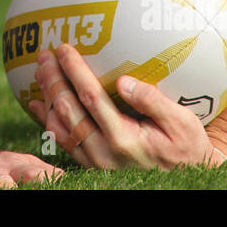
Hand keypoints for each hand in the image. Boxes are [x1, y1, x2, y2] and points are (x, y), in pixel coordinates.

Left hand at [28, 44, 216, 169]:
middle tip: (44, 54)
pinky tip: (38, 103)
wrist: (186, 178)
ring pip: (59, 127)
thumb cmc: (188, 146)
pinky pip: (62, 142)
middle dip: (53, 79)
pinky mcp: (91, 166)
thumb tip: (123, 81)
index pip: (90, 98)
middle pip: (67, 111)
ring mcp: (95, 162)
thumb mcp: (182, 123)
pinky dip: (46, 120)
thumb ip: (152, 102)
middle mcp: (103, 153)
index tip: (63, 48)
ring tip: (41, 72)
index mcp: (124, 139)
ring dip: (47, 97)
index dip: (74, 71)